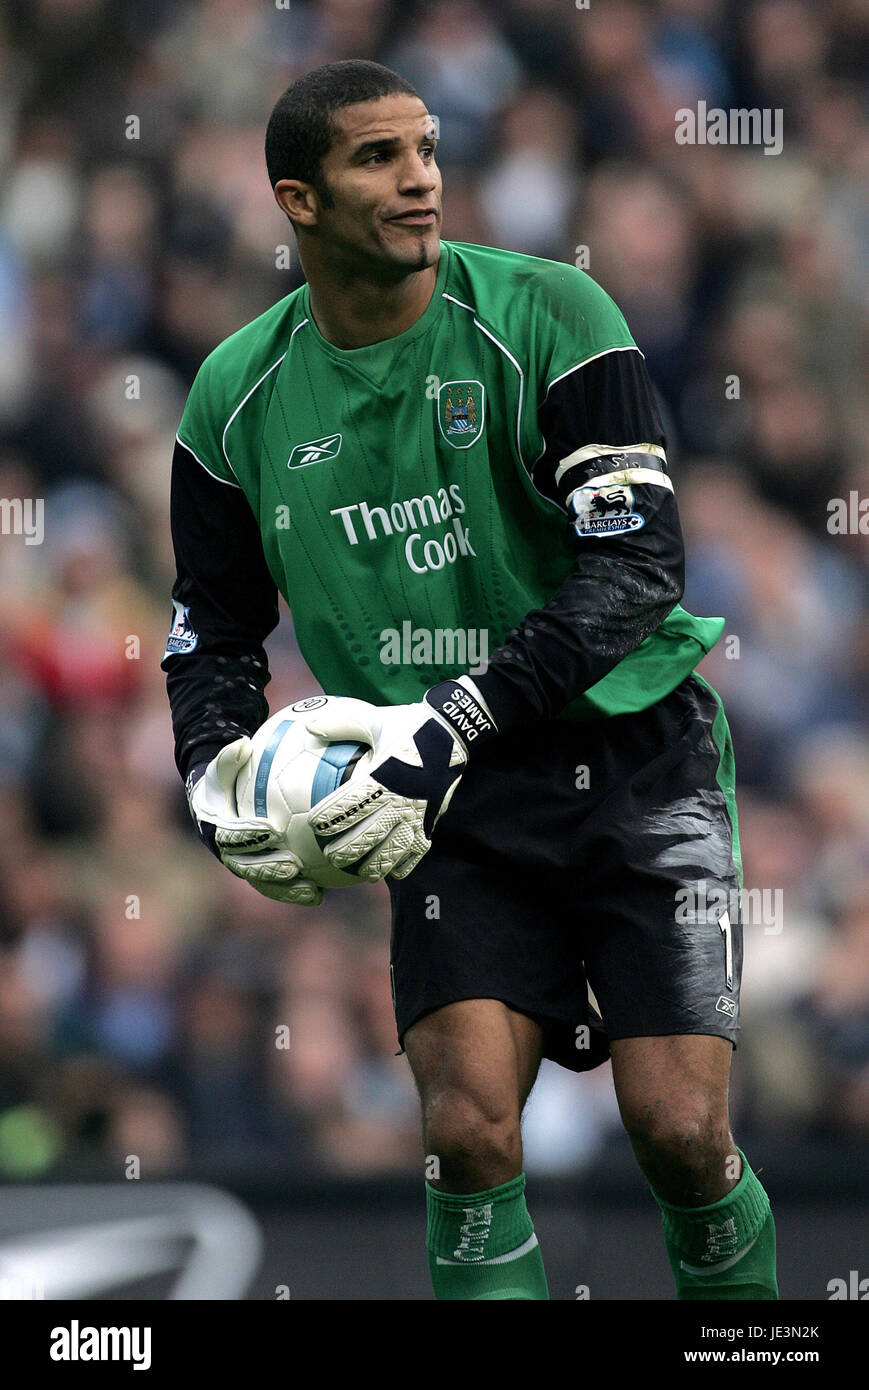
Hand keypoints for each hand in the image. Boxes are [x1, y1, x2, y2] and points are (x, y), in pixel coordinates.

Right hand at [187, 739, 323, 904]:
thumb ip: (229, 758)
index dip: (248, 835)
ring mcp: (245, 867)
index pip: (230, 835)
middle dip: (269, 870)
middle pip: (247, 868)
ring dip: (287, 889)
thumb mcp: (223, 765)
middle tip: (292, 867)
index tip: (270, 830)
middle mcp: (229, 853)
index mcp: (216, 829)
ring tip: (313, 892)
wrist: (220, 802)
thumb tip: (243, 745)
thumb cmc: (224, 780)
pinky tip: (323, 891)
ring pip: (265, 883)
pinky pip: (281, 885)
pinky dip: (298, 890)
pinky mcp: (262, 874)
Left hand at [303, 677, 496, 881]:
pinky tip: (390, 870)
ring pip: (391, 852)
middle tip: (330, 855)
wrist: (453, 732)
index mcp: (380, 776)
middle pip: (365, 838)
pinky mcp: (431, 821)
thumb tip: (310, 727)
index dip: (327, 821)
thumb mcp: (373, 720)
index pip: (347, 807)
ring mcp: (417, 814)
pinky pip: (416, 853)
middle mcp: (398, 799)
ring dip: (372, 866)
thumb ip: (340, 725)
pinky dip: (402, 865)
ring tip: (359, 871)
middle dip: (344, 852)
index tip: (314, 826)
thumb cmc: (409, 726)